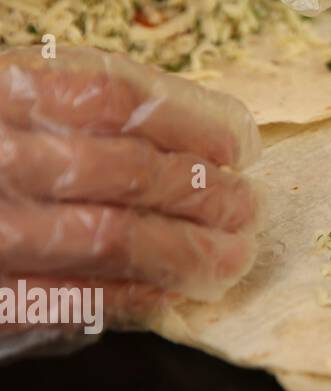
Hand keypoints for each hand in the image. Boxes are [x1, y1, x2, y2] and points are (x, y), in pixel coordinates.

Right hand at [0, 47, 259, 357]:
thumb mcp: (0, 96)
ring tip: (231, 256)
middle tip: (246, 208)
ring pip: (115, 238)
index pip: (119, 100)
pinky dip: (131, 298)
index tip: (233, 146)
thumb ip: (61, 101)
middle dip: (203, 194)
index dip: (190, 124)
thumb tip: (180, 138)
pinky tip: (167, 297)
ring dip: (187, 251)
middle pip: (130, 171)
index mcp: (2, 91)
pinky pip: (72, 298)